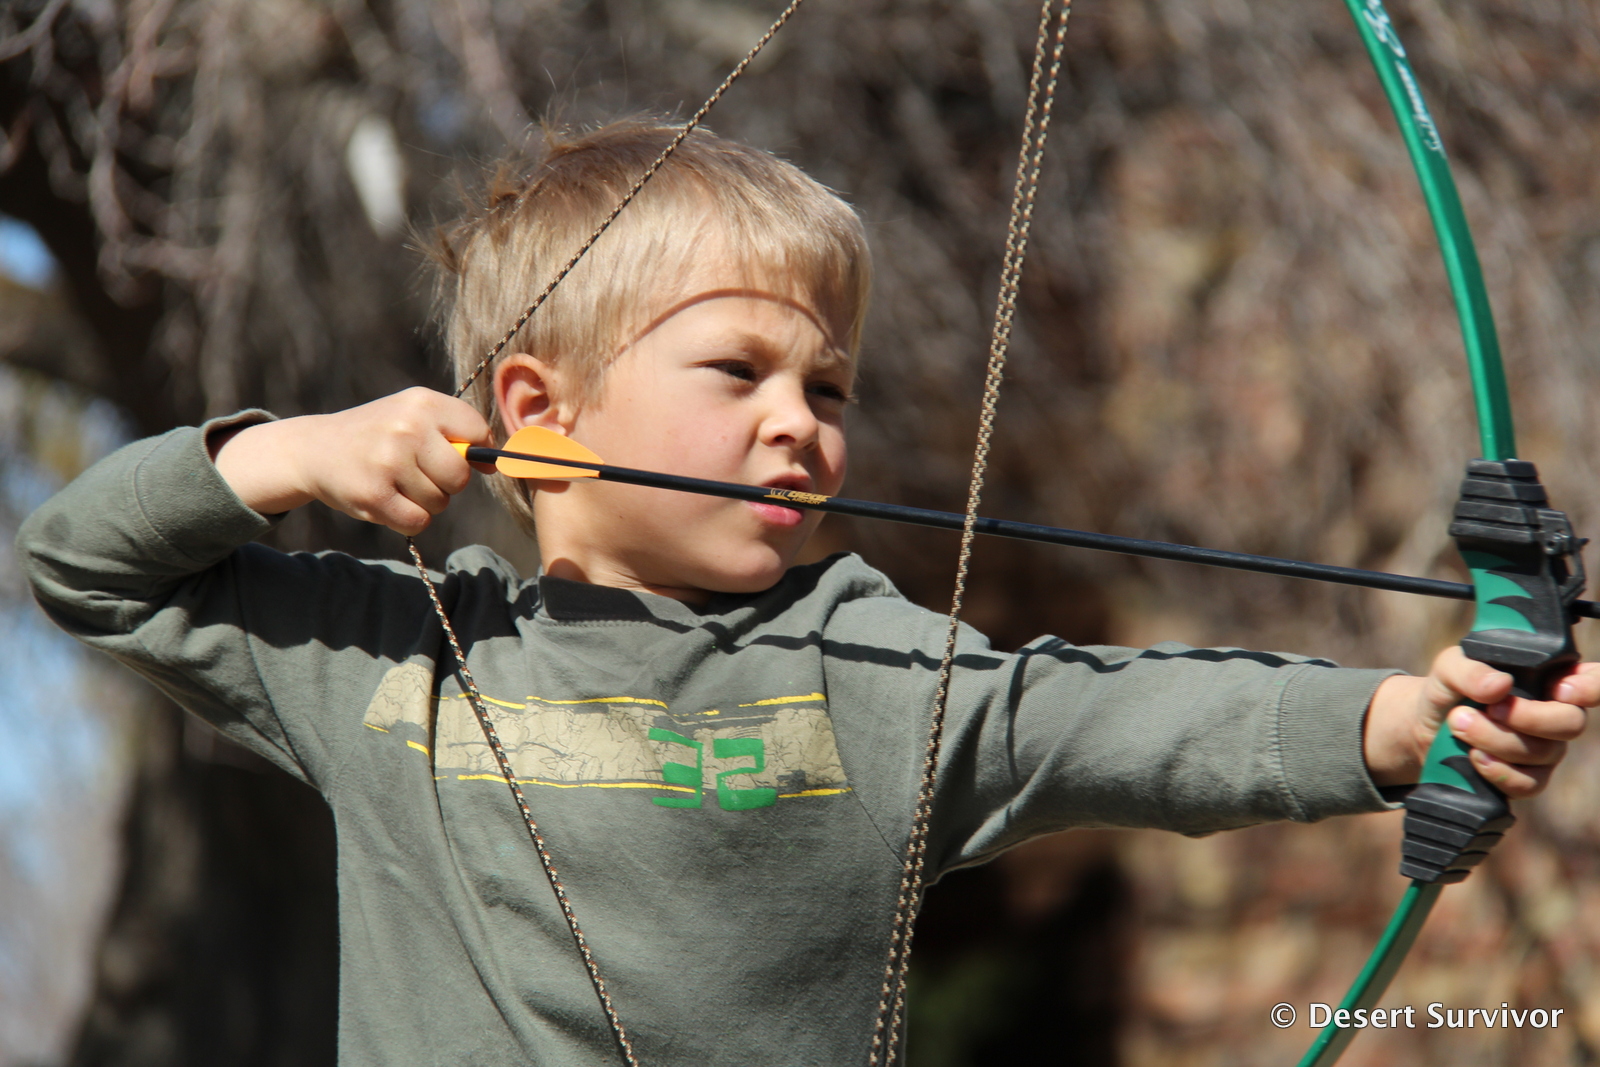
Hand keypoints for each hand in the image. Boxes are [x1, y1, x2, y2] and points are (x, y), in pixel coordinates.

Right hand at [212, 388, 491, 534]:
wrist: (315, 449)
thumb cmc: (378, 434)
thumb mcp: (413, 414)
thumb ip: (456, 430)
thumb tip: (497, 462)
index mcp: (422, 402)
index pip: (478, 432)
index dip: (473, 452)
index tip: (452, 454)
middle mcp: (407, 427)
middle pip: (461, 476)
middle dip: (447, 484)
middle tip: (419, 474)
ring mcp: (389, 461)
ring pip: (440, 502)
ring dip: (424, 500)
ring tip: (396, 482)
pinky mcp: (373, 495)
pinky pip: (418, 521)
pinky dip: (408, 518)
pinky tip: (388, 499)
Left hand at [1365, 646, 1599, 796]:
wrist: (1424, 727)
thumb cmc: (1448, 690)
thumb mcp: (1449, 668)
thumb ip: (1470, 669)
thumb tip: (1499, 685)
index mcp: (1547, 680)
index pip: (1592, 681)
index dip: (1589, 687)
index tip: (1559, 690)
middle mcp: (1554, 715)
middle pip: (1571, 723)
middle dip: (1528, 718)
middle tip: (1487, 709)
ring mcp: (1544, 750)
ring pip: (1543, 753)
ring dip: (1497, 740)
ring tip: (1460, 724)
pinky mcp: (1528, 779)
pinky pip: (1529, 784)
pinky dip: (1499, 771)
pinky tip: (1474, 757)